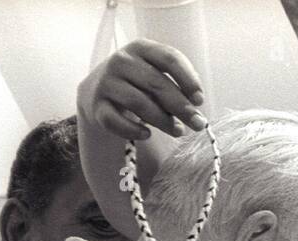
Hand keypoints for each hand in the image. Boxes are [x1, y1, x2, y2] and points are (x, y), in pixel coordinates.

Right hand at [78, 39, 207, 140]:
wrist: (99, 91)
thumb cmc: (138, 83)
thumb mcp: (156, 74)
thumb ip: (176, 85)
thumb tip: (195, 107)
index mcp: (141, 48)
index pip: (169, 58)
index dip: (188, 79)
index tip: (200, 100)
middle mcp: (122, 61)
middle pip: (157, 83)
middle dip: (181, 107)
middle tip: (197, 124)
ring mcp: (107, 82)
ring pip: (139, 103)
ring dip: (162, 120)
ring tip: (178, 132)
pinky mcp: (97, 105)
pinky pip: (116, 121)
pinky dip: (133, 130)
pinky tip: (147, 134)